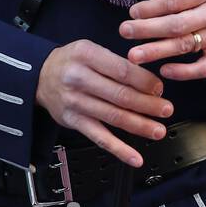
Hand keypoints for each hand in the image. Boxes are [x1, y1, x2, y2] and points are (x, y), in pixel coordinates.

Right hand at [35, 39, 173, 167]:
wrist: (39, 76)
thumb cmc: (71, 61)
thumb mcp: (90, 48)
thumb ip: (116, 62)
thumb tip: (148, 82)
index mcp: (87, 56)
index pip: (122, 71)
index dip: (144, 81)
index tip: (159, 89)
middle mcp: (79, 79)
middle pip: (120, 95)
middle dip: (147, 105)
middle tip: (166, 109)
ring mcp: (76, 103)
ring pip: (113, 118)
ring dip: (139, 126)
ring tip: (158, 130)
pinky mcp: (74, 122)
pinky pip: (100, 138)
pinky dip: (119, 150)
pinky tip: (135, 157)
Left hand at [121, 0, 205, 81]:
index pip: (176, 1)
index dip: (152, 8)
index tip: (133, 12)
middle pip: (177, 24)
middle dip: (148, 29)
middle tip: (125, 32)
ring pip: (186, 46)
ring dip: (158, 51)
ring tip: (134, 55)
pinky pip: (204, 67)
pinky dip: (185, 72)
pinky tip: (165, 70)